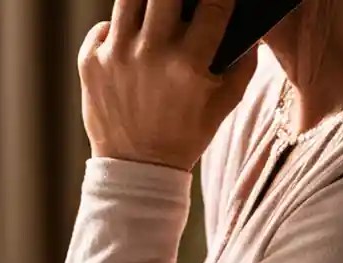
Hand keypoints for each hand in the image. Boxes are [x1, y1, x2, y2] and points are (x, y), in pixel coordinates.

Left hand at [79, 0, 257, 171]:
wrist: (136, 167)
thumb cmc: (185, 135)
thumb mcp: (226, 102)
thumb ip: (245, 62)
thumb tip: (252, 27)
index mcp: (189, 63)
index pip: (213, 4)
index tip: (216, 0)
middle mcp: (151, 53)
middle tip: (181, 3)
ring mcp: (116, 56)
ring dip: (145, 1)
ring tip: (154, 11)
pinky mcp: (90, 64)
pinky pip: (101, 28)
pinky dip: (114, 29)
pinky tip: (127, 41)